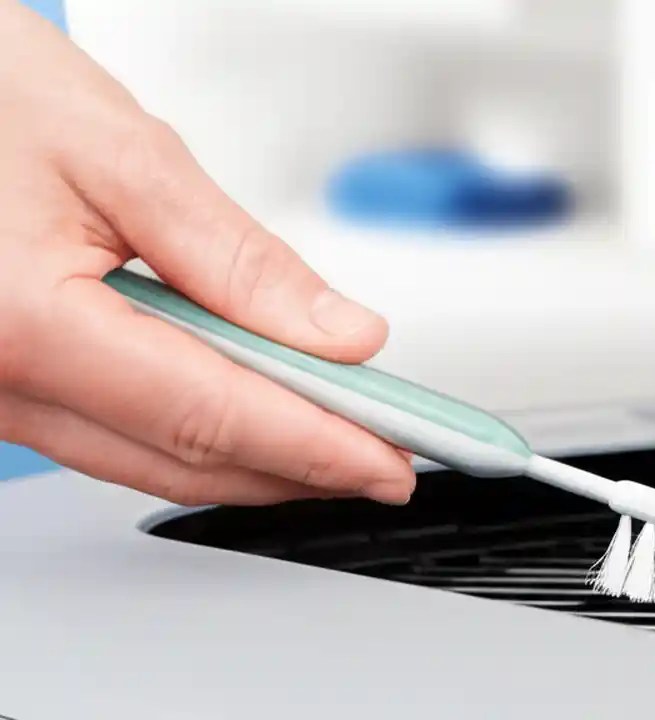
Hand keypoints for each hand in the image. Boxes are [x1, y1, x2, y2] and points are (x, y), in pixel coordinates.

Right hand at [0, 2, 415, 505]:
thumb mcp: (125, 155)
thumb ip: (241, 260)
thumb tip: (339, 337)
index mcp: (24, 320)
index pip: (209, 413)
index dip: (315, 447)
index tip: (391, 463)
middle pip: (184, 458)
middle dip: (299, 468)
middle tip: (388, 465)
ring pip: (149, 460)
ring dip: (253, 461)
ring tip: (341, 444)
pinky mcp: (5, 383)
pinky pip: (114, 436)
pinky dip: (196, 436)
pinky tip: (253, 420)